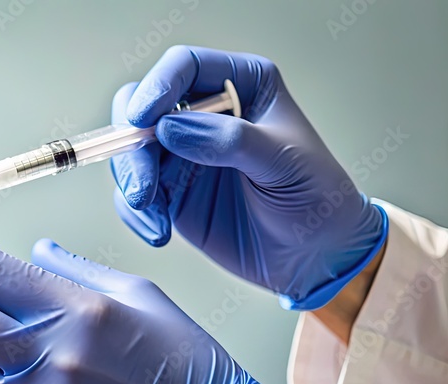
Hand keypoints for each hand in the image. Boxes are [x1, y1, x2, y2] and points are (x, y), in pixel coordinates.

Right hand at [110, 46, 386, 309]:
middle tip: (142, 184)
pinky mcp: (170, 192)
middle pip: (141, 107)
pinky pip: (134, 194)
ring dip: (131, 182)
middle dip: (131, 143)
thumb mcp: (283, 161)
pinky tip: (159, 233)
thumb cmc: (315, 194)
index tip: (142, 119)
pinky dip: (137, 214)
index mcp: (239, 86)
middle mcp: (203, 114)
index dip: (156, 86)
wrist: (317, 252)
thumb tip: (167, 128)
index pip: (184, 66)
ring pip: (130, 152)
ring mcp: (182, 154)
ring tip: (152, 214)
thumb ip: (230, 140)